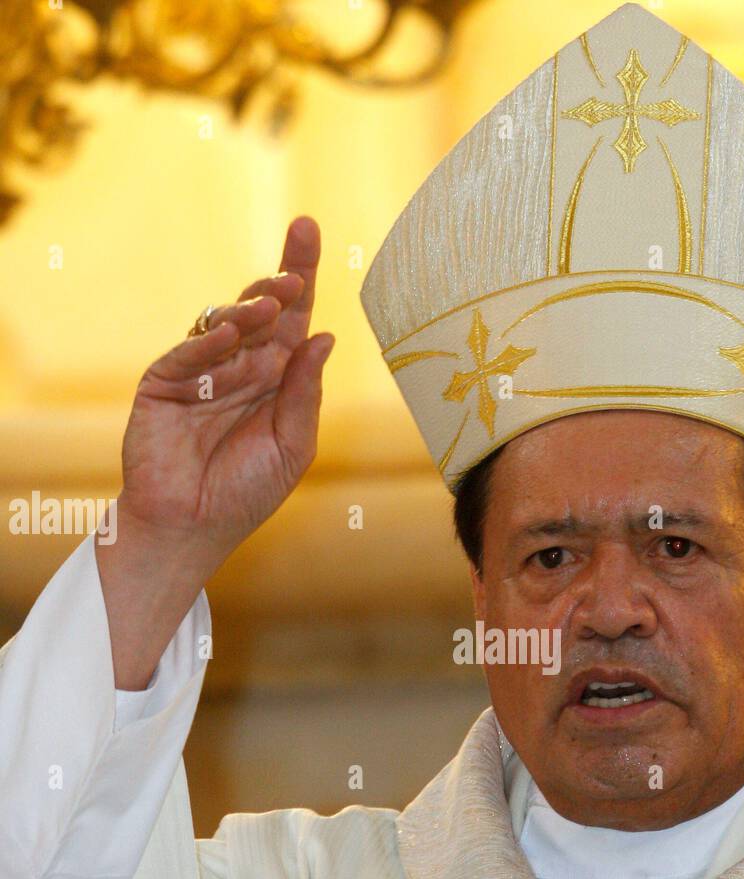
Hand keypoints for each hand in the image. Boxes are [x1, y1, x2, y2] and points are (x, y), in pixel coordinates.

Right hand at [97, 215, 332, 688]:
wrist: (194, 527)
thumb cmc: (247, 492)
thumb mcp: (293, 446)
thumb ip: (305, 394)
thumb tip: (323, 337)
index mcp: (275, 377)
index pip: (292, 317)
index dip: (299, 274)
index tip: (307, 229)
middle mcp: (240, 365)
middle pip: (258, 308)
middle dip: (276, 283)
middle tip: (293, 277)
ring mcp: (200, 371)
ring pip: (223, 323)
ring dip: (247, 311)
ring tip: (269, 306)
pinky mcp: (164, 383)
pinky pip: (187, 354)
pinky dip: (208, 343)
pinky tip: (230, 336)